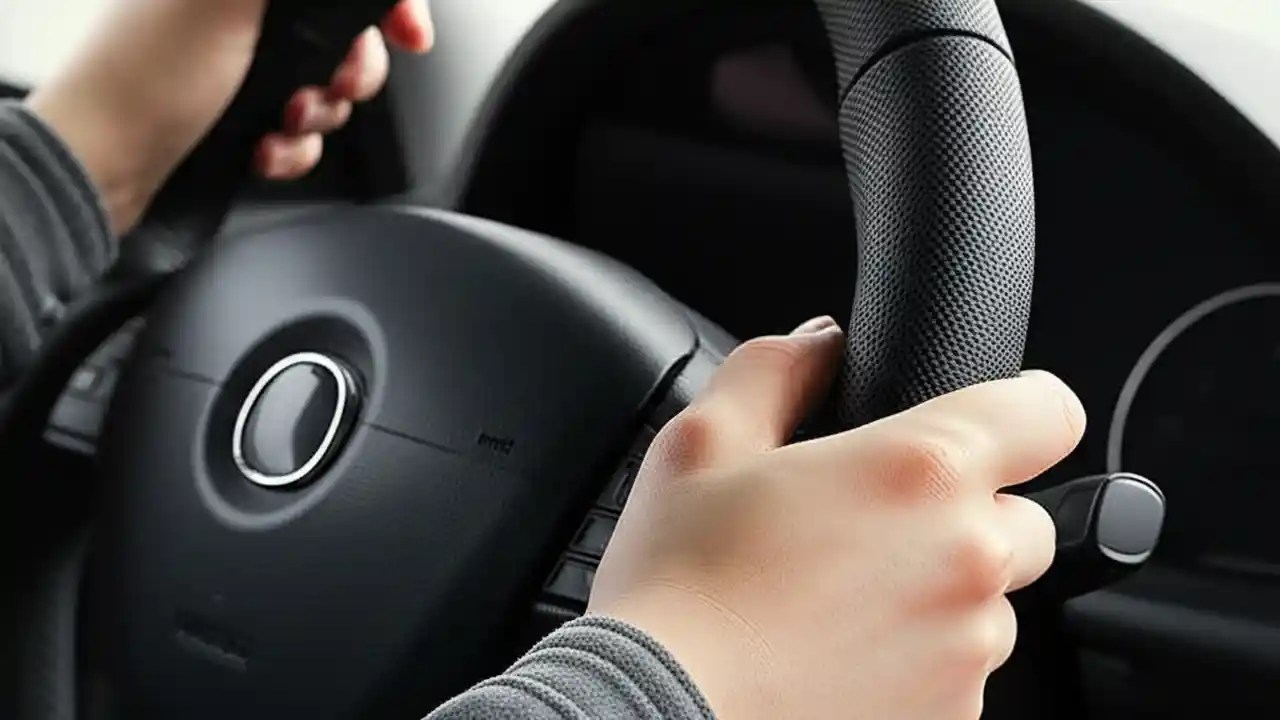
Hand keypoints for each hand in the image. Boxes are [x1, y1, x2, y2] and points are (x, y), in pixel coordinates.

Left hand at [27, 0, 432, 235]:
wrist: (103, 165)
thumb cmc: (146, 75)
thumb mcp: (229, 1)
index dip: (386, 5)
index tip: (408, 33)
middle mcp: (240, 13)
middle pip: (344, 32)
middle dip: (352, 69)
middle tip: (338, 86)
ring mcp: (242, 64)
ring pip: (328, 85)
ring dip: (318, 115)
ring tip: (283, 123)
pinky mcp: (241, 112)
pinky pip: (303, 130)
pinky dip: (294, 147)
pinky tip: (266, 149)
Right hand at [589, 316, 1084, 718]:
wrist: (657, 714)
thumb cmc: (677, 586)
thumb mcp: (702, 441)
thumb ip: (776, 369)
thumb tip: (820, 343)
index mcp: (921, 471)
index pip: (1049, 412)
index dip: (1023, 406)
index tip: (991, 419)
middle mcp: (966, 561)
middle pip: (1026, 518)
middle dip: (968, 514)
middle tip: (872, 526)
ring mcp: (965, 652)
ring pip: (990, 604)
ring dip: (940, 593)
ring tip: (840, 600)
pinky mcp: (947, 718)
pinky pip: (959, 672)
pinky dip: (916, 659)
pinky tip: (836, 653)